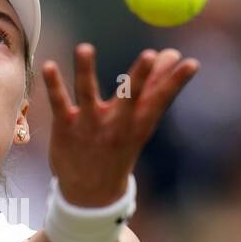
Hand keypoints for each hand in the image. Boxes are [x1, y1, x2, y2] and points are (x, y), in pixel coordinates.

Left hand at [42, 44, 197, 205]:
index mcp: (139, 123)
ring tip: (84, 48)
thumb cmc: (119, 146)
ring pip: (87, 94)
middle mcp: (117, 124)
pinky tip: (49, 66)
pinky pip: (58, 103)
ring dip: (86, 70)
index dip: (176, 81)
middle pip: (130, 96)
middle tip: (151, 54)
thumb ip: (155, 87)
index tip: (191, 63)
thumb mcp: (141, 122)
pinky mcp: (65, 127)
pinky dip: (53, 84)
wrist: (91, 192)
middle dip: (140, 77)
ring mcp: (89, 125)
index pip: (161, 99)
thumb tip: (173, 53)